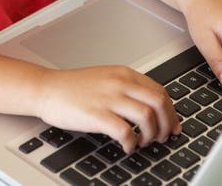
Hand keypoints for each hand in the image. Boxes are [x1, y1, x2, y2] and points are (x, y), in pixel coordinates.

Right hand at [38, 66, 180, 153]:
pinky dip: (132, 143)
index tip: (173, 125)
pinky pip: (126, 131)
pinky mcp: (98, 114)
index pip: (159, 90)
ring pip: (147, 116)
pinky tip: (128, 147)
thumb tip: (149, 106)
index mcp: (124, 73)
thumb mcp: (106, 78)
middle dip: (167, 123)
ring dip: (152, 134)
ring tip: (145, 143)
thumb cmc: (75, 87)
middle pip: (159, 102)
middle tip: (164, 137)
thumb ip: (127, 87)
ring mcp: (109, 98)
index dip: (171, 112)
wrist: (48, 89)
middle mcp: (120, 83)